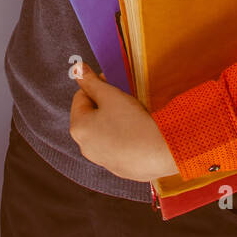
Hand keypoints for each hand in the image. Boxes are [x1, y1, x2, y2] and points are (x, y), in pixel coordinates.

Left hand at [68, 59, 180, 181]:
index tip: (112, 82)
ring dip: (114, 120)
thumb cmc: (132, 122)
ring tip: (133, 115)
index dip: (96, 85)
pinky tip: (138, 132)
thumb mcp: (110, 95)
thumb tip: (76, 68)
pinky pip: (117, 146)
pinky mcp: (119, 168)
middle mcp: (85, 147)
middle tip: (123, 98)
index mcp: (78, 128)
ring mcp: (102, 160)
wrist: (159, 154)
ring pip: (104, 131)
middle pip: (91, 116)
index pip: (80, 97)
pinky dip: (124, 137)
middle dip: (104, 104)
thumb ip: (91, 81)